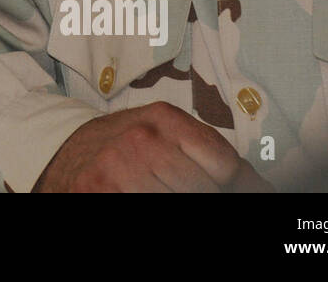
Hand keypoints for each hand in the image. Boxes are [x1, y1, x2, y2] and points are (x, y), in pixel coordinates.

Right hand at [34, 101, 274, 191]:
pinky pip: (149, 208)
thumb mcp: (166, 133)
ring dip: (177, 198)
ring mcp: (120, 171)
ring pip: (182, 198)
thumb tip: (261, 186)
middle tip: (183, 185)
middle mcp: (141, 141)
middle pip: (205, 190)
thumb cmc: (126, 144)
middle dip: (204, 192)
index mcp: (164, 119)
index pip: (226, 165)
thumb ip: (210, 154)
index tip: (235, 187)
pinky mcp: (100, 194)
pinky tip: (147, 193)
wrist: (66, 152)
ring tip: (161, 188)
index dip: (235, 183)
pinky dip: (155, 203)